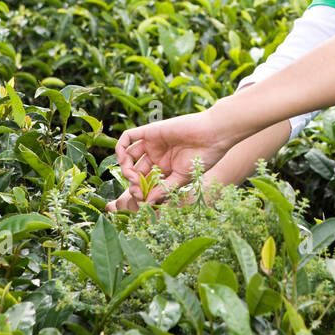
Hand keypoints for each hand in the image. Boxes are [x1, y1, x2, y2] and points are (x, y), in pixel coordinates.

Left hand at [109, 109, 232, 212]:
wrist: (214, 135)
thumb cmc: (204, 157)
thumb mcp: (182, 178)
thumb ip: (164, 189)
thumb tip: (147, 203)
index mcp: (164, 168)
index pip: (145, 181)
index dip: (140, 191)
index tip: (143, 199)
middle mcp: (156, 155)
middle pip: (134, 170)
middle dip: (132, 182)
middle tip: (137, 190)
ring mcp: (152, 143)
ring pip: (128, 155)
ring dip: (124, 167)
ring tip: (132, 176)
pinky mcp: (150, 131)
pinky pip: (128, 137)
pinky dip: (120, 147)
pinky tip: (123, 159)